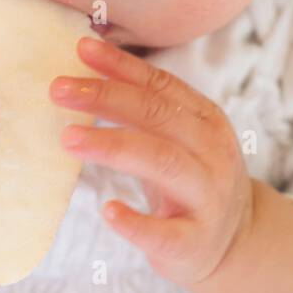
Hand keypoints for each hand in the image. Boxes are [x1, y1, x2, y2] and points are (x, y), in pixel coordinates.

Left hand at [49, 37, 254, 286]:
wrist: (234, 243)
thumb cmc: (191, 181)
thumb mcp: (178, 140)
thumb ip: (145, 112)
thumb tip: (86, 73)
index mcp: (207, 120)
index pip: (162, 85)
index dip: (121, 66)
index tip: (81, 49)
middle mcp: (213, 153)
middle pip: (158, 116)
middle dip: (106, 97)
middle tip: (58, 89)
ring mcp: (207, 198)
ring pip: (162, 162)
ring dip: (112, 146)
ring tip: (68, 138)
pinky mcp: (193, 242)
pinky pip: (163, 232)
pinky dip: (135, 221)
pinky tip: (108, 210)